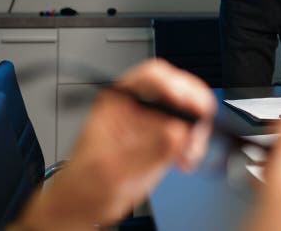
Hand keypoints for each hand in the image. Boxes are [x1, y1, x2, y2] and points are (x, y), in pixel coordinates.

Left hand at [12, 59, 215, 229]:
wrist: (82, 205)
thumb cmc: (84, 185)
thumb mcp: (113, 169)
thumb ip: (147, 148)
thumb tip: (180, 129)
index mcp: (117, 100)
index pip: (153, 76)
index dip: (177, 86)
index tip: (193, 106)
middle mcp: (137, 104)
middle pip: (177, 89)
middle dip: (194, 110)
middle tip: (198, 133)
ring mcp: (151, 120)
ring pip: (188, 109)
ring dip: (197, 129)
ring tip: (190, 153)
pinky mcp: (161, 136)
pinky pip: (189, 129)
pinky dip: (194, 142)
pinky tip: (186, 159)